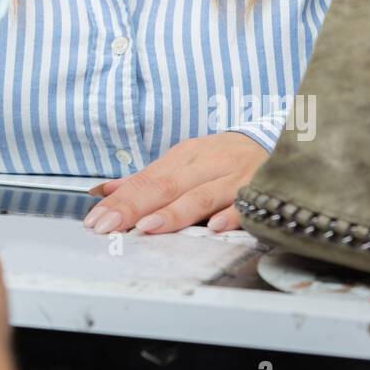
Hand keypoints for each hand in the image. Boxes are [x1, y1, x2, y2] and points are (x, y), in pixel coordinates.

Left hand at [84, 131, 269, 235]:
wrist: (273, 141)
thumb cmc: (221, 159)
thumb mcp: (183, 162)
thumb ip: (146, 179)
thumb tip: (105, 191)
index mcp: (183, 158)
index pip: (145, 180)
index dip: (119, 201)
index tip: (96, 219)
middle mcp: (204, 164)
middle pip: (165, 186)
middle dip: (134, 207)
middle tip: (108, 226)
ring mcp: (231, 177)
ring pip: (200, 195)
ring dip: (174, 212)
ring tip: (148, 228)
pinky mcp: (257, 189)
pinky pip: (243, 203)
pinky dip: (229, 214)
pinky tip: (214, 226)